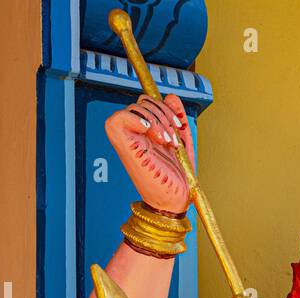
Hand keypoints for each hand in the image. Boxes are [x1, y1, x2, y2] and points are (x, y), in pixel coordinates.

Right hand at [105, 93, 193, 213]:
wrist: (175, 198)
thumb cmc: (178, 177)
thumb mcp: (181, 140)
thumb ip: (177, 118)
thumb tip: (171, 97)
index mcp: (146, 132)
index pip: (148, 102)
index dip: (165, 108)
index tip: (178, 126)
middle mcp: (135, 133)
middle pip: (143, 101)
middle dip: (164, 114)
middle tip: (173, 138)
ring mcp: (128, 139)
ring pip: (136, 107)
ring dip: (157, 120)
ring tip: (168, 142)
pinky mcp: (123, 146)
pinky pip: (117, 118)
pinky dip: (137, 119)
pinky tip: (150, 132)